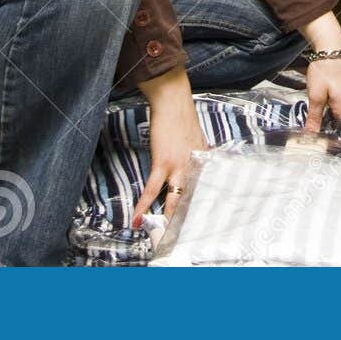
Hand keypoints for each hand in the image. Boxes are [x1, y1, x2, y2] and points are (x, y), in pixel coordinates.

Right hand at [134, 63, 206, 226]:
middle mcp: (195, 166)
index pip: (204, 190)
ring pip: (174, 199)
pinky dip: (143, 204)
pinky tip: (136, 218)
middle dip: (186, 220)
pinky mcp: (163, 162)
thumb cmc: (181, 117)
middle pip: (191, 199)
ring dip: (166, 218)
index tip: (200, 225)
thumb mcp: (196, 138)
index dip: (201, 209)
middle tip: (181, 238)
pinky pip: (153, 189)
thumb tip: (199, 163)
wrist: (173, 101)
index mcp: (203, 162)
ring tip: (162, 236)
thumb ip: (198, 153)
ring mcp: (179, 166)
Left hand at [299, 10, 340, 135]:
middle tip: (322, 146)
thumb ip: (314, 117)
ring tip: (320, 134)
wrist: (332, 48)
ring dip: (333, 126)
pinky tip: (322, 116)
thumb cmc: (325, 70)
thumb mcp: (316, 95)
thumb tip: (311, 135)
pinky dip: (333, 115)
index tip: (336, 154)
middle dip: (336, 137)